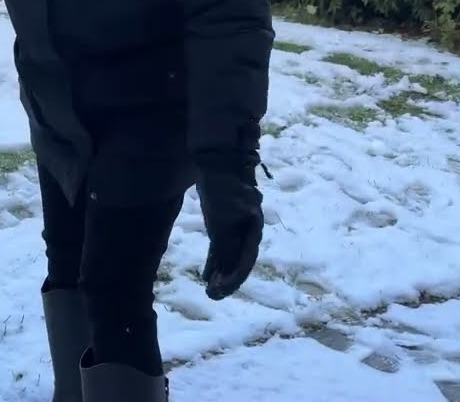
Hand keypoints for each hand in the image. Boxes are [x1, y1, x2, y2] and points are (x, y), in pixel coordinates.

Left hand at [195, 157, 263, 299]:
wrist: (218, 164)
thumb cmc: (225, 186)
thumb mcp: (226, 213)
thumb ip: (228, 236)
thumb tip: (229, 262)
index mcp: (252, 229)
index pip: (246, 259)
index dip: (235, 277)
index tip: (222, 289)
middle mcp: (246, 232)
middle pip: (239, 262)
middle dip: (228, 281)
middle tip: (213, 296)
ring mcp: (234, 229)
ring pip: (229, 258)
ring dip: (220, 274)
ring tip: (210, 291)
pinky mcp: (222, 226)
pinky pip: (220, 249)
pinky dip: (214, 262)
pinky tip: (206, 276)